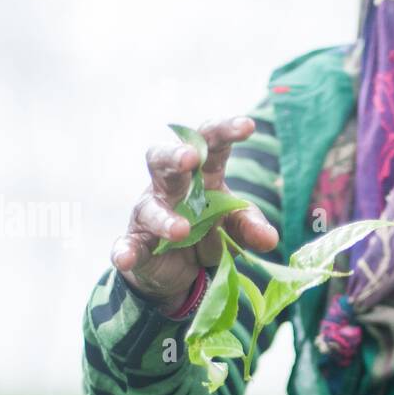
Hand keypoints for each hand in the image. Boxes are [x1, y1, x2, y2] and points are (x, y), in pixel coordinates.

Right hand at [111, 117, 278, 313]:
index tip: (248, 125)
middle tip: (190, 158)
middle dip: (175, 156)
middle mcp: (170, 187)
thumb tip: (270, 239)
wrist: (181, 269)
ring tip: (181, 230)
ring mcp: (149, 213)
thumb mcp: (235, 228)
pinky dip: (124, 251)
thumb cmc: (210, 233)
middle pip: (164, 159)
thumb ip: (250, 227)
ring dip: (163, 217)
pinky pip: (127, 245)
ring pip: (149, 206)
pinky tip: (123, 258)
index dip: (225, 131)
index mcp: (201, 175)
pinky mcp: (137, 243)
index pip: (210, 144)